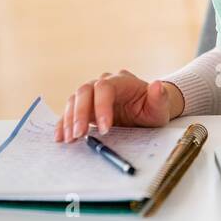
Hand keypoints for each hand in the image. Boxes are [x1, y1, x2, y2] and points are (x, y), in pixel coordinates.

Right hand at [53, 69, 184, 142]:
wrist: (147, 109)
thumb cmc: (153, 108)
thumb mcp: (160, 107)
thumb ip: (159, 97)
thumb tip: (157, 85)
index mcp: (121, 81)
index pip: (105, 88)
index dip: (101, 106)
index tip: (105, 128)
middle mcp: (103, 84)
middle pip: (84, 91)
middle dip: (80, 114)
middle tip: (79, 134)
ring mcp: (92, 95)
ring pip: (74, 100)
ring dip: (69, 119)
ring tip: (69, 139)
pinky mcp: (85, 108)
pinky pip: (70, 112)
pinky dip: (64, 123)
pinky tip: (60, 137)